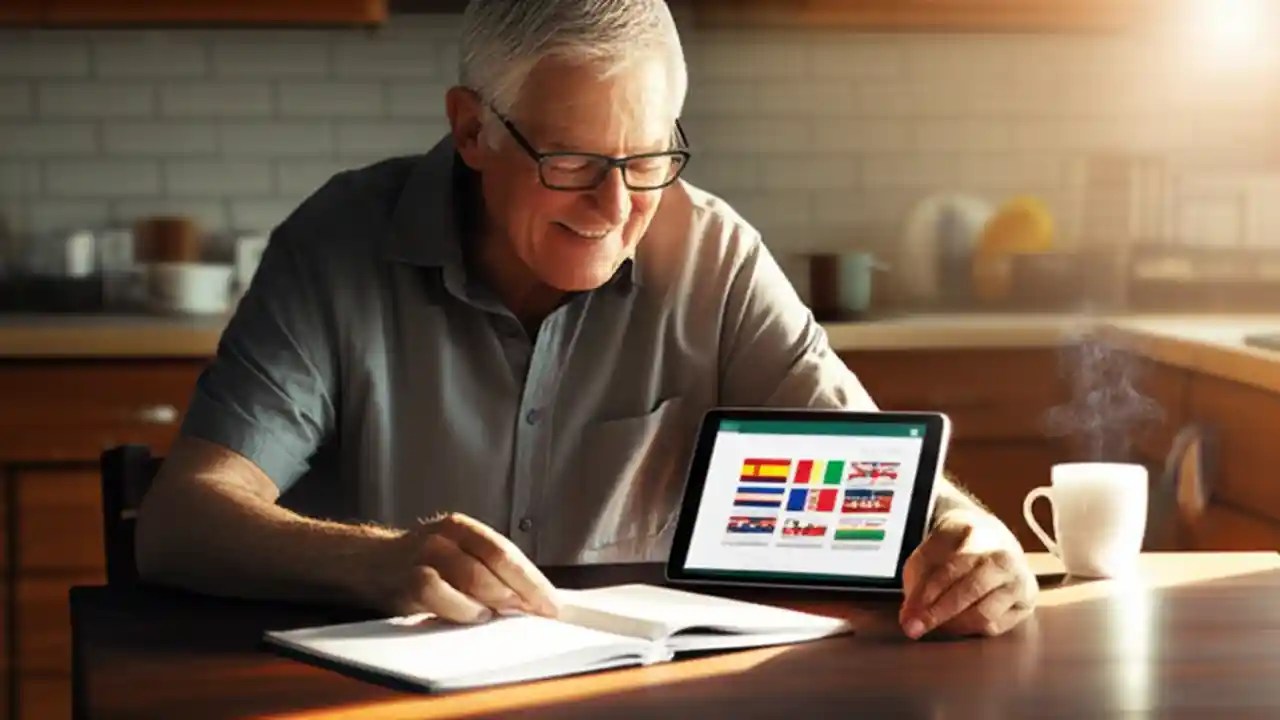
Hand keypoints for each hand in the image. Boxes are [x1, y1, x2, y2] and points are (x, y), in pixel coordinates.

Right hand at [373, 512, 559, 623]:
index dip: (532, 579)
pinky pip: (439, 593)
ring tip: (505, 614)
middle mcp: (443, 536)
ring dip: (495, 599)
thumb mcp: (455, 556)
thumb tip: (531, 600)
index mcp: (462, 528)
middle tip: (537, 613)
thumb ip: (488, 572)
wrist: (367, 564)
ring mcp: (423, 555)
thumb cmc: (420, 565)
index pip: (506, 551)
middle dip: (522, 591)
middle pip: (494, 561)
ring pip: (471, 575)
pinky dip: (461, 607)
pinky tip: (473, 615)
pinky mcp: (406, 579)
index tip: (552, 603)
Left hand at [899, 508, 1037, 639]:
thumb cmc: (955, 546)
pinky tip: (958, 621)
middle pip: (970, 593)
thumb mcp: (931, 552)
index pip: (952, 569)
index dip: (928, 595)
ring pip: (984, 616)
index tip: (908, 617)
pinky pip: (996, 627)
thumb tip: (910, 620)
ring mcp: (1021, 582)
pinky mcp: (1027, 603)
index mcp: (980, 536)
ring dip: (954, 624)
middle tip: (915, 628)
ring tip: (936, 622)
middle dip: (938, 614)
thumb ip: (917, 582)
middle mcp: (1006, 559)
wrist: (991, 536)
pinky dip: (971, 629)